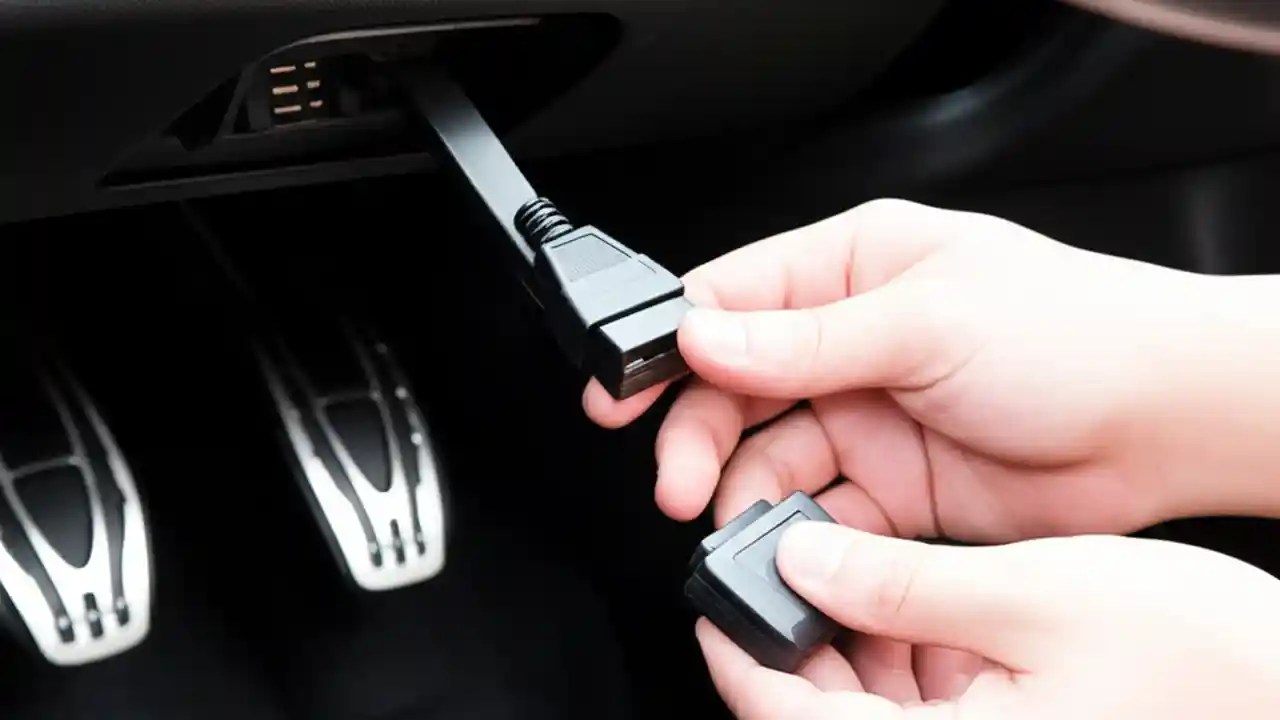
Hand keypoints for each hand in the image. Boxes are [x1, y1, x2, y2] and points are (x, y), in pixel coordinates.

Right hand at [586, 199, 1273, 535]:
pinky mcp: (890, 482)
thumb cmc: (1074, 334)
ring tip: (730, 520)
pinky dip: (792, 530)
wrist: (1165, 423)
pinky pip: (817, 509)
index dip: (669, 345)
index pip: (730, 298)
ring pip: (768, 454)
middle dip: (697, 433)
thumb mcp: (926, 322)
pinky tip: (787, 543)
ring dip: (740, 490)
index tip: (623, 391)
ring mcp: (868, 413)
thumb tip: (703, 337)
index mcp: (854, 267)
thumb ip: (804, 341)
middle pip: (735, 386)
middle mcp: (850, 338)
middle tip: (676, 478)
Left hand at [697, 523, 1279, 718]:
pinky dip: (909, 663)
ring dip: (855, 648)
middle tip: (792, 563)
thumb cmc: (1199, 660)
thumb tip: (802, 562)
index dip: (737, 657)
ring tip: (861, 572)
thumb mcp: (1035, 598)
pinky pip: (926, 715)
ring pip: (872, 715)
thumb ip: (903, 584)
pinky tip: (926, 611)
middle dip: (800, 642)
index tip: (713, 601)